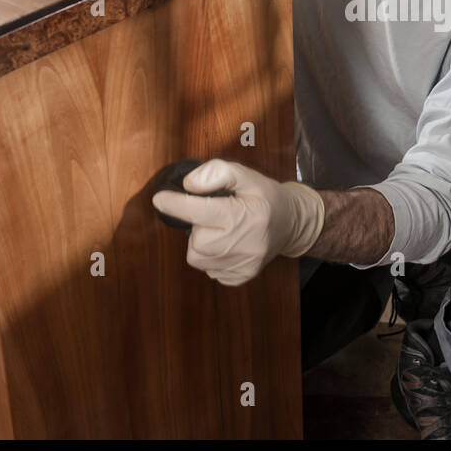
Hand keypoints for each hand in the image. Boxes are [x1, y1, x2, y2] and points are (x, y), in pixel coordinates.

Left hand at [151, 159, 323, 285]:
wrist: (291, 223)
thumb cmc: (265, 196)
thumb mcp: (246, 175)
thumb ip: (217, 173)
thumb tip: (188, 185)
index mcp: (246, 216)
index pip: (202, 212)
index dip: (177, 205)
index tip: (160, 199)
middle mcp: (246, 245)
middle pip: (196, 241)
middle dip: (198, 227)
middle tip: (216, 216)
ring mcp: (244, 266)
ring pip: (198, 258)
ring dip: (202, 243)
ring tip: (222, 230)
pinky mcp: (240, 278)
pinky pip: (208, 270)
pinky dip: (211, 257)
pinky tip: (228, 245)